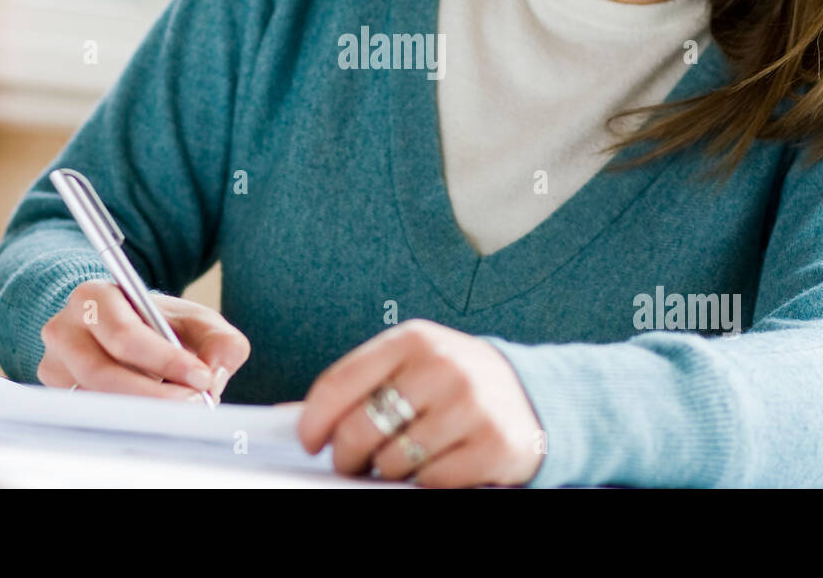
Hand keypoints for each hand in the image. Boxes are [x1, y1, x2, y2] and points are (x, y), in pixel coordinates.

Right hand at [37, 280, 249, 402]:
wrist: (126, 330)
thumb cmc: (160, 325)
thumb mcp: (196, 321)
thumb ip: (219, 341)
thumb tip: (215, 373)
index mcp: (94, 298)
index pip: (125, 335)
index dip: (165, 360)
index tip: (202, 379)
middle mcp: (64, 330)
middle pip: (102, 373)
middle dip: (155, 395)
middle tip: (195, 403)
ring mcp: (54, 366)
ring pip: (94, 399)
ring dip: (141, 410)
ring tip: (181, 409)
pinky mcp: (57, 394)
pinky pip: (89, 416)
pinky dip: (126, 421)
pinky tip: (155, 420)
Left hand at [295, 319, 544, 486]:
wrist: (531, 395)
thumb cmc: (452, 381)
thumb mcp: (411, 364)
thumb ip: (362, 383)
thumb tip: (292, 418)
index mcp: (413, 339)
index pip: (341, 382)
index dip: (314, 420)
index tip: (308, 441)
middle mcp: (442, 366)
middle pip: (361, 428)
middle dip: (346, 455)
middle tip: (350, 462)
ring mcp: (470, 406)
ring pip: (393, 461)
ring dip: (388, 470)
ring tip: (402, 457)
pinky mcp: (493, 445)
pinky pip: (431, 483)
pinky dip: (424, 483)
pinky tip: (433, 465)